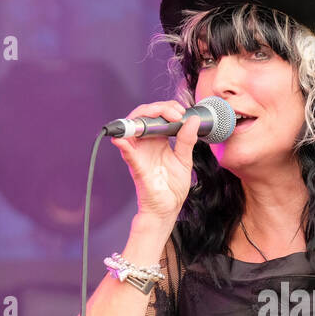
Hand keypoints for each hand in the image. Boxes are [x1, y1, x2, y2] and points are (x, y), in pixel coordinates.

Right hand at [109, 99, 201, 223]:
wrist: (168, 208)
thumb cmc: (172, 186)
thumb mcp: (185, 160)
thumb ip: (187, 141)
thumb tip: (192, 120)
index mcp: (158, 140)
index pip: (157, 115)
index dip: (167, 107)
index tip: (183, 111)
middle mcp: (146, 143)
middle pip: (143, 115)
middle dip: (159, 108)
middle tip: (176, 113)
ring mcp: (139, 153)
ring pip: (132, 127)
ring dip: (143, 117)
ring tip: (160, 115)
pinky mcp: (136, 166)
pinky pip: (127, 153)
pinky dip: (123, 145)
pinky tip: (121, 139)